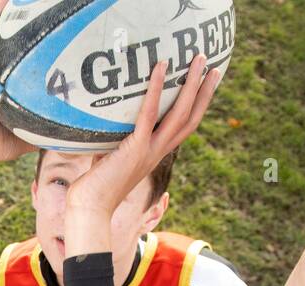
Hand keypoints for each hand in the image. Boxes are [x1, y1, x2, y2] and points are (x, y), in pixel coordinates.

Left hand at [65, 55, 219, 215]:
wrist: (90, 208)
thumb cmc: (94, 183)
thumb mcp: (109, 153)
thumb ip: (114, 135)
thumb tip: (105, 112)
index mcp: (155, 154)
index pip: (184, 128)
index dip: (198, 106)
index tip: (206, 85)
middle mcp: (158, 152)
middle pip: (190, 118)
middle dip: (204, 91)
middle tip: (214, 64)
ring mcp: (149, 151)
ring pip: (180, 114)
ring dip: (191, 85)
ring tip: (199, 59)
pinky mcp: (135, 148)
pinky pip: (149, 114)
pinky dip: (156, 89)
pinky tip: (161, 66)